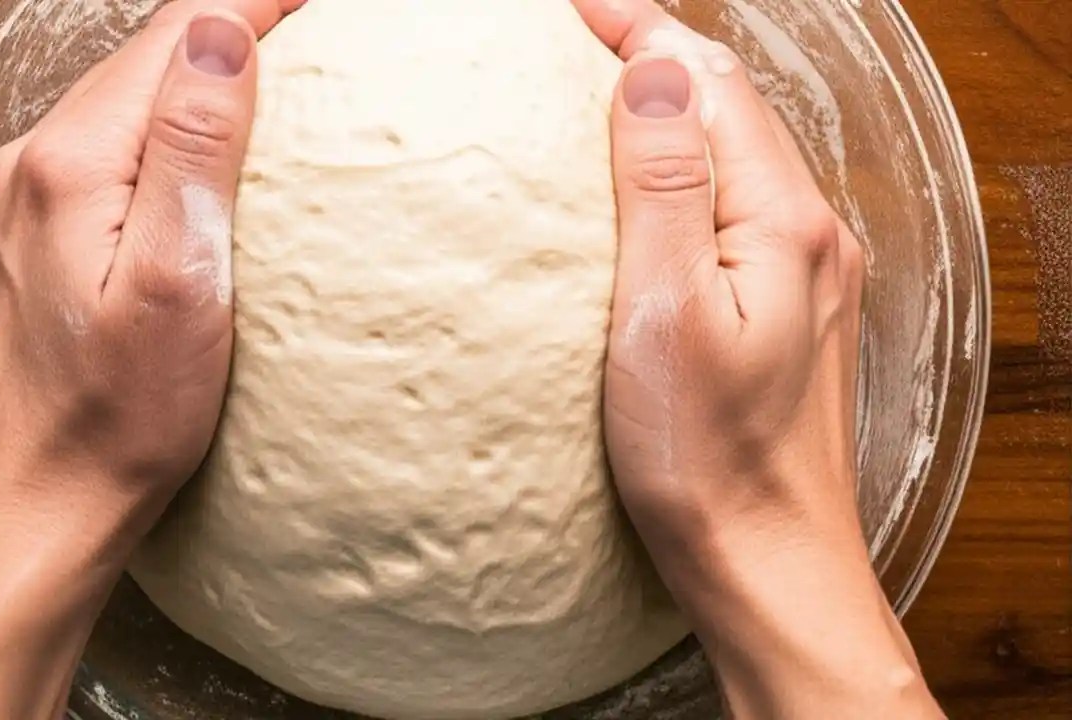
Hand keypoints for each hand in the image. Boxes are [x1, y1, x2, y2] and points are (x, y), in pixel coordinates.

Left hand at [0, 3, 303, 717]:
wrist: (39, 503)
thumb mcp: (178, 288)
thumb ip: (192, 153)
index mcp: (71, 165)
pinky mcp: (28, 230)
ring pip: (123, 96)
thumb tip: (222, 33)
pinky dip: (161, 126)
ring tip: (270, 73)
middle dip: (228, 27)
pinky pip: (104, 144)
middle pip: (143, 56)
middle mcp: (30, 164)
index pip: (173, 37)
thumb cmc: (118, 420)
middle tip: (309, 27)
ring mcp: (21, 197)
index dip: (252, 4)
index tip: (317, 4)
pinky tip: (199, 149)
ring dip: (194, 75)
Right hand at [573, 2, 941, 716]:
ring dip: (670, 107)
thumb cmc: (706, 458)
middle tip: (576, 36)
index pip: (710, 82)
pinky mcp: (786, 307)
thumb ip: (663, 187)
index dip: (640, 32)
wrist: (767, 561)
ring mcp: (804, 270)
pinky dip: (684, 167)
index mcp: (782, 219)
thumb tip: (655, 73)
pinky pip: (733, 204)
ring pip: (733, 152)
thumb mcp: (665, 316)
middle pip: (729, 105)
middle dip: (654, 55)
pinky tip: (644, 185)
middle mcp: (809, 231)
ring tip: (600, 89)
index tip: (574, 9)